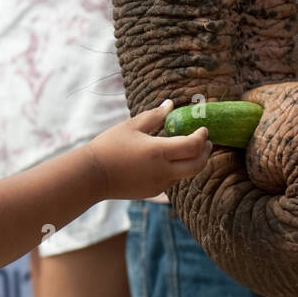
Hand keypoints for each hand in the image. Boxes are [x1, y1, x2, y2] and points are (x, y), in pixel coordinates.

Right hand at [86, 100, 211, 200]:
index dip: (202, 136)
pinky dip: (176, 170)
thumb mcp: (131, 126)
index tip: (203, 129)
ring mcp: (159, 184)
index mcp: (159, 151)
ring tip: (187, 149)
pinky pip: (172, 181)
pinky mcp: (153, 192)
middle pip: (198, 165)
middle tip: (206, 142)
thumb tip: (170, 104)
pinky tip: (167, 160)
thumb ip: (154, 116)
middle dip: (205, 153)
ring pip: (186, 174)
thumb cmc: (109, 146)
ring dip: (192, 162)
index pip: (193, 145)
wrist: (92, 175)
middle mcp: (163, 171)